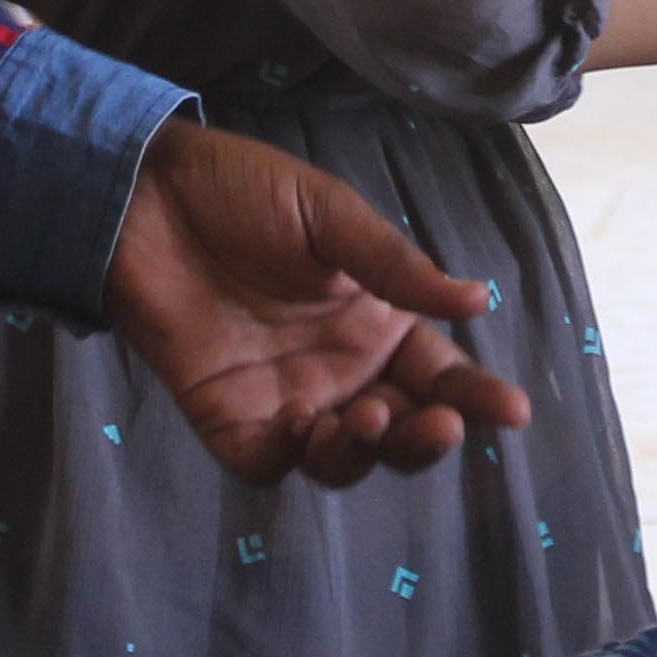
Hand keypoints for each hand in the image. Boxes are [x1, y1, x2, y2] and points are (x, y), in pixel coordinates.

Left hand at [106, 120, 537, 486]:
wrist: (144, 197)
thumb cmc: (244, 193)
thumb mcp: (330, 216)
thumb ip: (396, 267)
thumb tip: (478, 301)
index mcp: (377, 321)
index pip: (439, 373)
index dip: (475, 396)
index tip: (511, 412)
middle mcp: (341, 370)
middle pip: (403, 428)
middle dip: (428, 437)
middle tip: (436, 422)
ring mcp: (286, 398)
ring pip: (345, 457)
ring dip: (368, 451)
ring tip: (369, 416)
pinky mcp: (229, 419)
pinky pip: (270, 463)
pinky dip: (295, 462)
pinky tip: (307, 431)